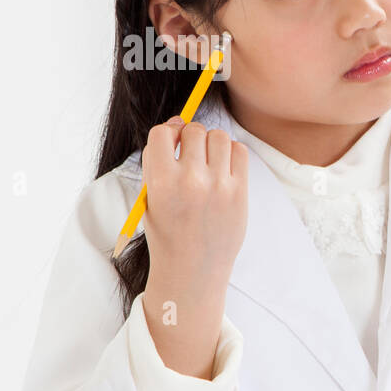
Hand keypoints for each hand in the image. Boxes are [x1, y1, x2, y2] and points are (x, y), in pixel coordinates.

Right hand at [143, 116, 248, 286]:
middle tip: (191, 154)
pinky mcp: (240, 192)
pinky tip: (223, 167)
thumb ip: (157, 161)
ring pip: (219, 136)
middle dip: (191, 137)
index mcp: (161, 182)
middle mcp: (191, 181)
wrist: (193, 268)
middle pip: (195, 130)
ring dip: (212, 142)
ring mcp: (219, 186)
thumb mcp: (149, 197)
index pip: (163, 133)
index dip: (167, 133)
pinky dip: (232, 152)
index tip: (172, 143)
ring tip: (208, 160)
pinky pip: (240, 152)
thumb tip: (178, 122)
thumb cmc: (168, 231)